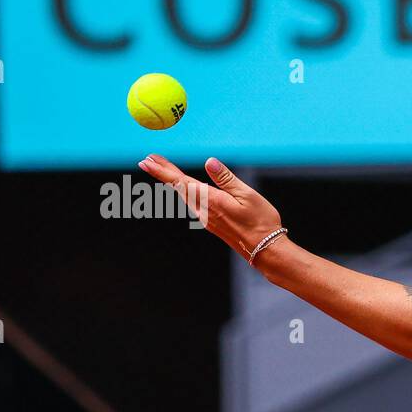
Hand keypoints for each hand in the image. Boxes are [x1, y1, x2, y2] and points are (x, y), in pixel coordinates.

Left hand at [138, 154, 283, 262]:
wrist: (265, 250)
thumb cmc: (261, 222)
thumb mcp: (247, 195)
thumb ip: (226, 179)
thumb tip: (209, 162)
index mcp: (212, 201)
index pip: (182, 182)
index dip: (163, 171)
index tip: (146, 162)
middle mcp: (205, 211)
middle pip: (178, 188)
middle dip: (162, 173)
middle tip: (147, 161)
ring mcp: (207, 219)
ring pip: (184, 196)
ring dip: (172, 182)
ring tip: (162, 170)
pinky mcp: (212, 223)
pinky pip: (192, 204)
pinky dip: (183, 192)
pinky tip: (183, 188)